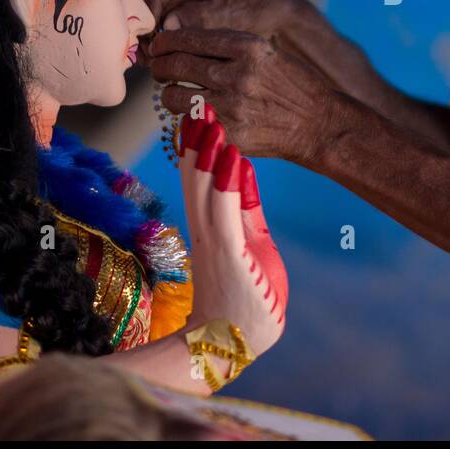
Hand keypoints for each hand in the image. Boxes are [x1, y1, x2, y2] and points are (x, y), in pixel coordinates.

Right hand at [141, 0, 303, 40]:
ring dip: (149, 31)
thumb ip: (201, 18)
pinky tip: (152, 56)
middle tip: (141, 49)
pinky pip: (162, 17)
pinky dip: (158, 35)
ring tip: (144, 58)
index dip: (153, 5)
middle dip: (147, 20)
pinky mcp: (183, 2)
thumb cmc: (269, 11)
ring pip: (154, 5)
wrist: (285, 24)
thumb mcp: (236, 14)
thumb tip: (166, 25)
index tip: (147, 30)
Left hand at [150, 26, 334, 163]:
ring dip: (169, 93)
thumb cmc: (291, 84)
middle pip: (176, 64)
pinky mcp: (227, 134)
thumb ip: (228, 46)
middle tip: (158, 66)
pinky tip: (197, 112)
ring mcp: (230, 107)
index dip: (167, 41)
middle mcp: (236, 75)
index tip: (160, 44)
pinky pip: (189, 123)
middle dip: (160, 65)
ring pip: (173, 96)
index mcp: (247, 48)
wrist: (317, 124)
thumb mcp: (266, 52)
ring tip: (176, 91)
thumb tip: (182, 42)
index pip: (189, 38)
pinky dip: (188, 116)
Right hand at [179, 108, 286, 358]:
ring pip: (208, 190)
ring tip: (212, 121)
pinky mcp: (230, 256)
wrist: (234, 344)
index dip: (199, 148)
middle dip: (198, 141)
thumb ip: (246, 209)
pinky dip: (229, 184)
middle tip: (197, 104)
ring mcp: (216, 244)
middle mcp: (207, 232)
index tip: (200, 115)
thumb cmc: (248, 297)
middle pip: (198, 178)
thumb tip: (243, 168)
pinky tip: (233, 158)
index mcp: (211, 229)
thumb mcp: (252, 242)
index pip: (202, 180)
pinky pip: (227, 213)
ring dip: (211, 154)